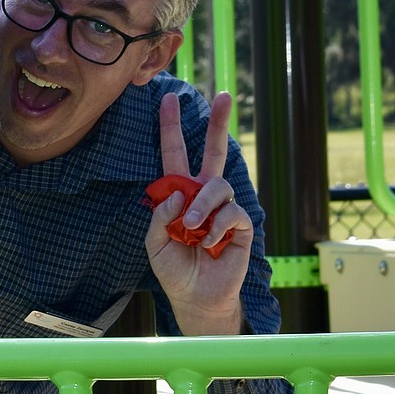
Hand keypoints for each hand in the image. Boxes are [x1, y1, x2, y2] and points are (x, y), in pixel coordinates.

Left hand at [145, 91, 251, 335]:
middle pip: (214, 152)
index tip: (168, 99)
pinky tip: (209, 243)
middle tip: (224, 96)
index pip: (175, 155)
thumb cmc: (174, 270)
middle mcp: (203, 196)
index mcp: (180, 195)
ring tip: (190, 228)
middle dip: (218, 124)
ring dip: (202, 205)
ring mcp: (224, 209)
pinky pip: (231, 212)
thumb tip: (177, 195)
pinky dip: (216, 226)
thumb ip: (159, 217)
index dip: (171, 128)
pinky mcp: (240, 225)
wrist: (196, 297)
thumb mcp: (154, 243)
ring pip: (217, 185)